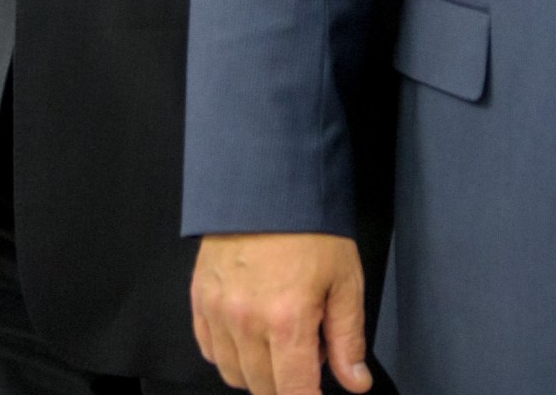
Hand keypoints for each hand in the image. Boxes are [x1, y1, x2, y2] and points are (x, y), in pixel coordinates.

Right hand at [190, 232, 372, 394]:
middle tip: (308, 351)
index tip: (315, 394)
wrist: (267, 182)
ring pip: (234, 374)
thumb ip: (348, 337)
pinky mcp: (199, 299)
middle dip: (289, 384)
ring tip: (280, 339)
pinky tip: (251, 333)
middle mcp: (246, 321)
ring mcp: (217, 311)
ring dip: (259, 372)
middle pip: (264, 388)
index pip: (293, 393)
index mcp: (287, 319)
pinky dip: (231, 353)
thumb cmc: (310, 227)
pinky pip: (210, 350)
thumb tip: (355, 381)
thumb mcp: (345, 280)